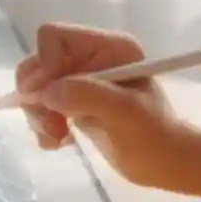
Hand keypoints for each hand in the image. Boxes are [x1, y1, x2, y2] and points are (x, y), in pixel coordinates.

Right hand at [17, 23, 190, 188]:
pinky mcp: (73, 104)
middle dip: (38, 96)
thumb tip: (46, 92)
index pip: (54, 38)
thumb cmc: (154, 136)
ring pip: (35, 88)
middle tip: (53, 125)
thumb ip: (86, 95)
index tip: (49, 98)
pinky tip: (60, 142)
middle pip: (39, 64)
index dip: (45, 65)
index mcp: (107, 47)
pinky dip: (42, 126)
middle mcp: (90, 58)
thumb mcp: (125, 112)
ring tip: (58, 137)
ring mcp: (80, 82)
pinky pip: (40, 107)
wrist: (165, 164)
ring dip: (38, 115)